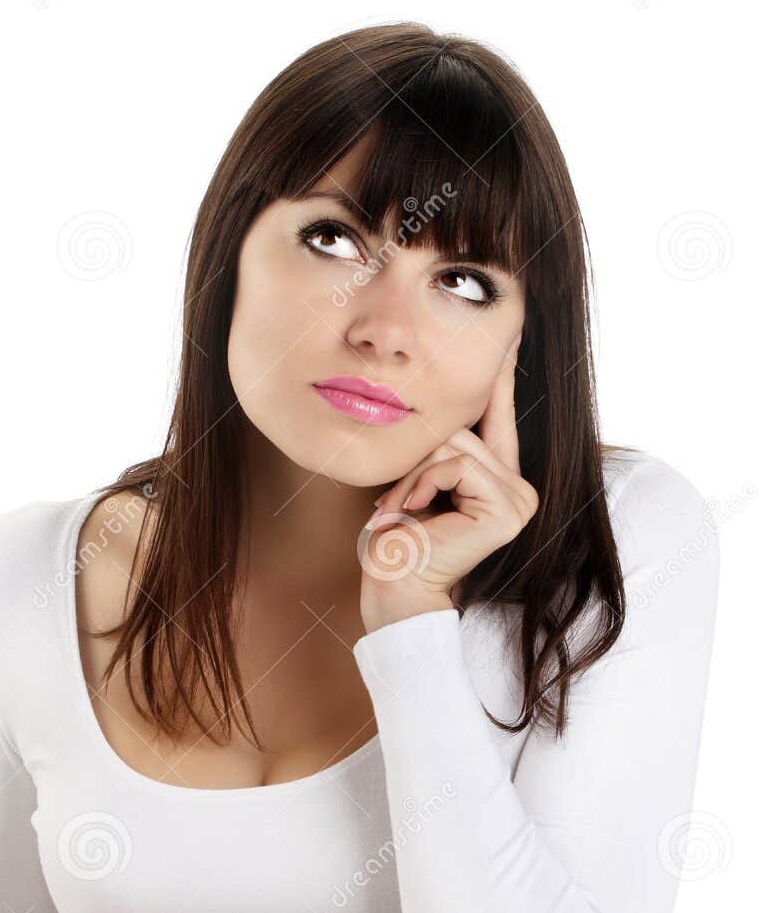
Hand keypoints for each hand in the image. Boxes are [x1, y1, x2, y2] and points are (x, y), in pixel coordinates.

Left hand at [358, 332, 537, 633]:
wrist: (393, 585)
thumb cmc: (397, 539)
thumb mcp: (417, 477)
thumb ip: (439, 444)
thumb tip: (442, 393)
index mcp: (500, 479)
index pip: (497, 415)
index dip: (502, 373)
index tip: (510, 327)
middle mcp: (518, 488)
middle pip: (463, 430)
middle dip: (418, 459)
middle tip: (392, 502)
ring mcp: (519, 500)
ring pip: (455, 446)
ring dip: (413, 475)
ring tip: (398, 510)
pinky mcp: (508, 510)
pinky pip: (455, 465)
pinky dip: (423, 484)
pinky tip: (413, 512)